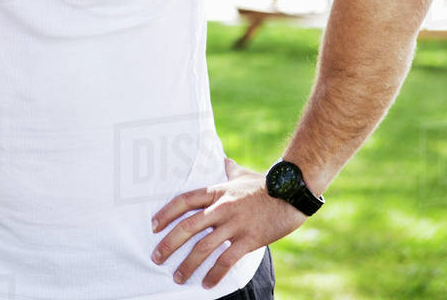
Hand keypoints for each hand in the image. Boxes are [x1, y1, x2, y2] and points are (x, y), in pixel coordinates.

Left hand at [149, 156, 306, 290]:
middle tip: (156, 257)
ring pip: (204, 247)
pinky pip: (227, 260)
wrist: (293, 193)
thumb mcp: (243, 174)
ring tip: (178, 276)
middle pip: (187, 226)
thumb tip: (224, 161)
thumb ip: (230, 170)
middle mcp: (221, 207)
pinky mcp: (249, 239)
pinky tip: (206, 284)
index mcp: (217, 192)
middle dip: (169, 244)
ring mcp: (235, 224)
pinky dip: (214, 274)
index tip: (153, 226)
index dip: (165, 213)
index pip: (183, 201)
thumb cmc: (266, 184)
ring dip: (188, 264)